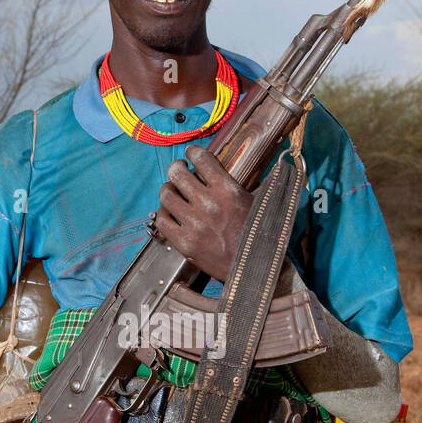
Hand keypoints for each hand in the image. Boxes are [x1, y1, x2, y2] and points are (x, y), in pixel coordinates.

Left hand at [156, 143, 253, 281]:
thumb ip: (251, 184)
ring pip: (166, 194)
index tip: (191, 154)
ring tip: (172, 191)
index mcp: (228, 190)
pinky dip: (163, 213)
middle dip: (177, 168)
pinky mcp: (184, 242)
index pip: (201, 159)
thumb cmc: (259, 237)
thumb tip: (258, 168)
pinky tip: (170, 213)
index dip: (192, 152)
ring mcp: (194, 224)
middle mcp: (208, 204)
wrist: (254, 270)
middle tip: (178, 171)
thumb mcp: (258, 204)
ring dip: (168, 189)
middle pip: (178, 173)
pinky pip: (162, 220)